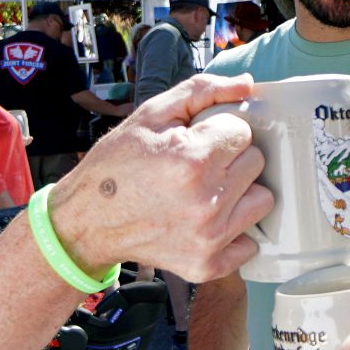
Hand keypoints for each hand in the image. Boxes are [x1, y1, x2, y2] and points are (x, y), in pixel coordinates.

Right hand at [47, 74, 270, 281]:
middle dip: (231, 159)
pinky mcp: (208, 264)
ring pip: (261, 200)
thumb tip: (248, 85)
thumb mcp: (152, 114)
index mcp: (192, 159)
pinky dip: (234, 232)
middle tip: (199, 165)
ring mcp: (209, 237)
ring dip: (240, 193)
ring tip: (207, 192)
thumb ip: (202, 91)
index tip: (197, 140)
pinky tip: (206, 221)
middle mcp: (206, 201)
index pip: (242, 131)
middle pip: (256, 163)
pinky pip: (250, 242)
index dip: (219, 131)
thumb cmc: (118, 163)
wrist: (88, 220)